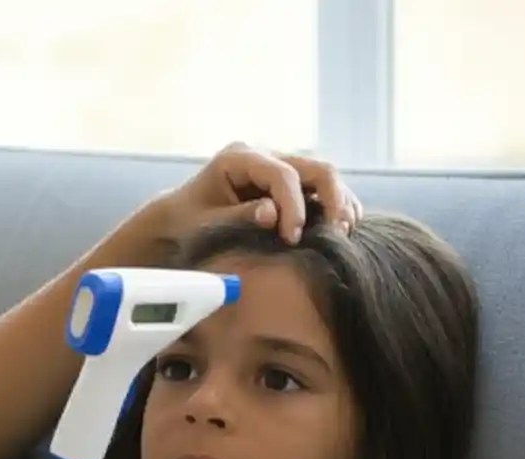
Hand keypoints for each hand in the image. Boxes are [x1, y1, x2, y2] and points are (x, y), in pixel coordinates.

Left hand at [152, 142, 362, 245]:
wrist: (180, 214)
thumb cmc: (189, 219)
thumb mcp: (207, 222)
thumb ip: (239, 216)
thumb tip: (272, 214)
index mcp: (239, 157)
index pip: (282, 174)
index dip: (293, 206)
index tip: (292, 238)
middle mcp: (264, 154)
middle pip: (315, 167)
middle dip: (331, 199)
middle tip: (336, 232)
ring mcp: (279, 164)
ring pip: (324, 175)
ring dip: (339, 202)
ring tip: (344, 232)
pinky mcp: (289, 180)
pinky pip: (320, 187)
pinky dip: (334, 204)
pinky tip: (342, 226)